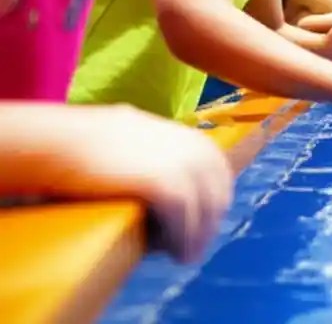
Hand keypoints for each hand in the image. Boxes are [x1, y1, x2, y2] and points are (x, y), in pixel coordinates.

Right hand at [61, 106, 232, 262]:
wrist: (57, 140)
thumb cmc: (83, 142)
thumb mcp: (133, 140)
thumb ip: (153, 155)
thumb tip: (158, 186)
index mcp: (185, 134)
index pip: (216, 171)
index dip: (211, 200)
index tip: (202, 222)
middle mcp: (190, 145)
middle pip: (217, 190)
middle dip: (208, 220)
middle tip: (192, 245)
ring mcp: (181, 162)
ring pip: (206, 207)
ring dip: (198, 234)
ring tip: (184, 254)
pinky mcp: (164, 182)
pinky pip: (185, 218)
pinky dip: (183, 237)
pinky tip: (175, 251)